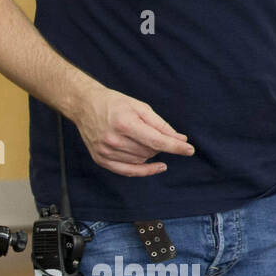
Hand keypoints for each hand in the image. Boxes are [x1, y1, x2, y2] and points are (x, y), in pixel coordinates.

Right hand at [72, 87, 194, 176]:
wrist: (85, 107)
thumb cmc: (115, 104)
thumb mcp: (140, 107)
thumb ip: (160, 125)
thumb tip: (180, 139)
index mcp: (125, 124)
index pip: (156, 141)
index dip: (175, 146)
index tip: (190, 150)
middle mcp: (114, 140)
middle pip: (150, 151)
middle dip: (159, 144)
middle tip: (153, 133)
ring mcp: (106, 152)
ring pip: (141, 160)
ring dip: (150, 153)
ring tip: (143, 140)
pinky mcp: (101, 160)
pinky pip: (128, 171)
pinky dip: (144, 170)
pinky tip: (157, 166)